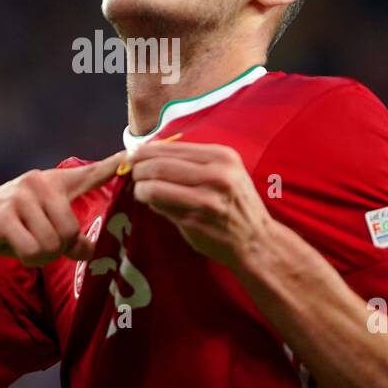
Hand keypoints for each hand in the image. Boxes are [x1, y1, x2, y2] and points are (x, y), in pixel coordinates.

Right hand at [0, 152, 124, 266]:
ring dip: (41, 256)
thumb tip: (91, 250)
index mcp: (53, 183)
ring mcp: (19, 197)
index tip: (134, 154)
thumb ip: (69, 237)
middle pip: (72, 230)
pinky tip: (14, 249)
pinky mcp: (3, 216)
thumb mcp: (43, 230)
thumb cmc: (10, 229)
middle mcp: (38, 183)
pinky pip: (33, 250)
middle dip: (58, 249)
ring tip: (24, 245)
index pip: (89, 173)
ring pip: (53, 243)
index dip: (113, 166)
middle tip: (38, 245)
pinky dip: (27, 259)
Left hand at [128, 140, 274, 269]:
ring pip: (154, 185)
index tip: (134, 155)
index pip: (171, 147)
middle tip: (131, 173)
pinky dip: (150, 203)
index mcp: (222, 156)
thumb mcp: (225, 172)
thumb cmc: (236, 204)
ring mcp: (206, 199)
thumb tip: (150, 154)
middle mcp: (216, 174)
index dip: (146, 151)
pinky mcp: (195, 221)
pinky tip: (152, 204)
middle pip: (159, 164)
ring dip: (139, 187)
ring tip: (139, 189)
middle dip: (138, 168)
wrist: (256, 241)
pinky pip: (160, 207)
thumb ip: (192, 162)